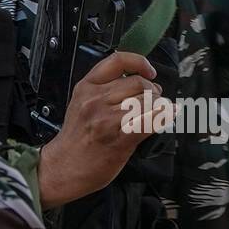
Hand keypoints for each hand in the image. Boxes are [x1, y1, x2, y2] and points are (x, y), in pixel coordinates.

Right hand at [37, 51, 159, 208]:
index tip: (149, 71)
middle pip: (138, 82)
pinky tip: (164, 118)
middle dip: (153, 90)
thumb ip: (104, 89)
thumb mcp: (81, 103)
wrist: (63, 167)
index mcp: (87, 87)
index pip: (118, 60)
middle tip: (154, 99)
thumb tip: (137, 81)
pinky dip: (163, 118)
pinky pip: (150, 121)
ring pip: (147, 101)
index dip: (139, 62)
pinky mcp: (120, 138)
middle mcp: (96, 99)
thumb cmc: (75, 139)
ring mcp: (108, 118)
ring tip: (155, 112)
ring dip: (158, 106)